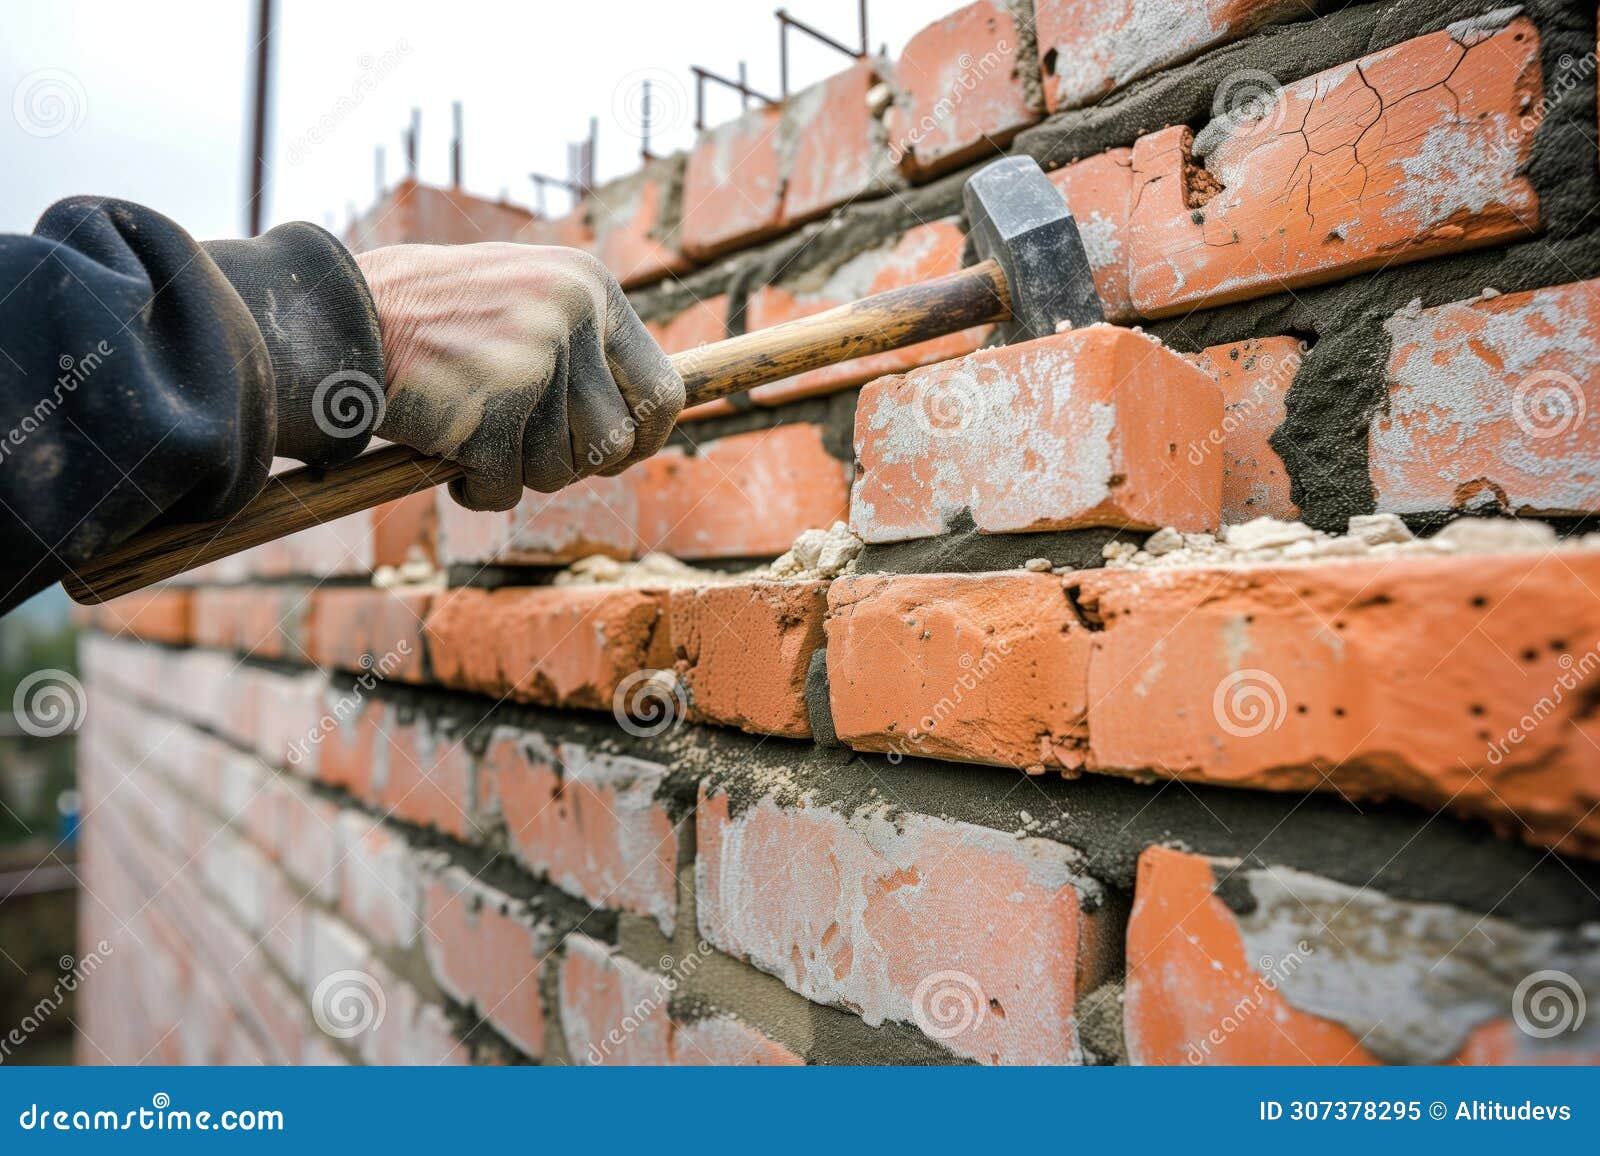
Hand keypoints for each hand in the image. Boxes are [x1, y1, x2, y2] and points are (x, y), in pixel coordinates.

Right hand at [355, 243, 683, 510]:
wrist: (333, 318)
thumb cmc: (425, 315)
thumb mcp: (522, 297)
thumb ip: (582, 343)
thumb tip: (646, 418)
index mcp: (589, 286)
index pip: (661, 390)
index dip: (645, 438)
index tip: (618, 456)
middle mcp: (570, 318)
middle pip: (612, 443)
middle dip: (569, 463)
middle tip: (521, 449)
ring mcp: (531, 366)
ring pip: (560, 472)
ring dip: (516, 473)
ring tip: (472, 435)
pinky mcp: (488, 415)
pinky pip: (506, 489)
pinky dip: (476, 489)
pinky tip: (445, 453)